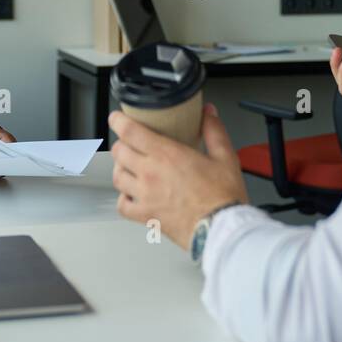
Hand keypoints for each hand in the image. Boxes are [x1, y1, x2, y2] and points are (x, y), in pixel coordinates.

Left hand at [109, 103, 247, 249]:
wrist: (221, 228)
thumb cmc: (223, 197)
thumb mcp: (225, 157)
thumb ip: (214, 131)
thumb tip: (208, 113)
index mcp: (167, 154)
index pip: (130, 131)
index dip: (119, 121)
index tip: (117, 118)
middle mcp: (150, 173)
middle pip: (119, 152)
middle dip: (121, 143)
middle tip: (129, 143)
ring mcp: (144, 196)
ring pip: (117, 177)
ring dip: (120, 169)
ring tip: (129, 167)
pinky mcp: (145, 216)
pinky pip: (121, 205)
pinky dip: (123, 198)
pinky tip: (132, 195)